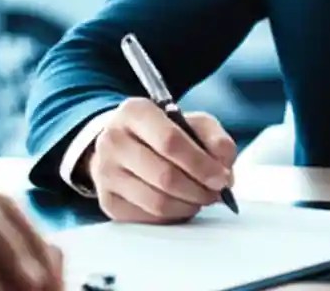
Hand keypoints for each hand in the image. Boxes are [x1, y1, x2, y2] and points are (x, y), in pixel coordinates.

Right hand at [83, 98, 236, 222]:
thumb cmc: (163, 133)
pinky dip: (173, 216)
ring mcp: (106, 172)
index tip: (222, 177)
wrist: (124, 144)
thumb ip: (215, 139)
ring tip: (201, 198)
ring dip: (189, 205)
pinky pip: (148, 218)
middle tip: (216, 192)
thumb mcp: (192, 123)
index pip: (170, 141)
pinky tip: (181, 204)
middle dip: (199, 189)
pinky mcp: (108, 201)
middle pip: (165, 176)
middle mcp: (113, 140)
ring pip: (157, 202)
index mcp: (135, 112)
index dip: (201, 164)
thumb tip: (223, 168)